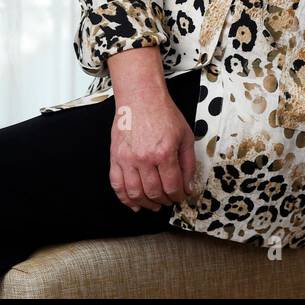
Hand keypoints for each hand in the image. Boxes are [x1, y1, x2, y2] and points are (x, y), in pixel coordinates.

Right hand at [108, 84, 196, 212]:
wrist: (141, 98)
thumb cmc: (164, 114)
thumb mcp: (185, 136)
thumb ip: (188, 163)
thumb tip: (189, 186)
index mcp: (164, 152)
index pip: (172, 186)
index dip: (179, 196)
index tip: (182, 196)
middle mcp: (144, 158)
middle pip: (154, 192)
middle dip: (165, 201)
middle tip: (170, 201)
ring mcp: (127, 159)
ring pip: (135, 193)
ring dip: (146, 204)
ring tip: (155, 205)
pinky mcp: (115, 158)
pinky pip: (117, 184)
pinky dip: (124, 198)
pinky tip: (133, 204)